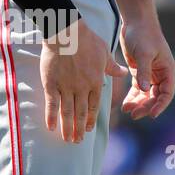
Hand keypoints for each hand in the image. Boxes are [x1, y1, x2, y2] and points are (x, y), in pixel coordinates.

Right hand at [41, 19, 125, 143]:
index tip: (89, 129)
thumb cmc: (87, 39)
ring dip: (68, 128)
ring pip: (68, 113)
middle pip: (81, 113)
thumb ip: (112, 66)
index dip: (91, 119)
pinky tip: (51, 128)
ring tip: (67, 140)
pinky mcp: (51, 84)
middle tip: (77, 142)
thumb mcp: (104, 52)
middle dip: (80, 129)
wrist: (67, 32)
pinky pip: (52, 104)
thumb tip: (123, 72)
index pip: (94, 105)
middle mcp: (81, 88)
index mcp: (95, 82)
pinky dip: (51, 117)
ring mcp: (66, 87)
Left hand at [120, 19, 174, 119]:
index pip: (167, 93)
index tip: (152, 114)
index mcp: (167, 70)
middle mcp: (161, 74)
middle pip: (155, 96)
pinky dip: (132, 97)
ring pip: (146, 94)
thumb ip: (144, 71)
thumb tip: (144, 90)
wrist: (135, 21)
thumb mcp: (144, 53)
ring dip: (138, 103)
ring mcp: (150, 74)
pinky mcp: (140, 71)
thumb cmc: (143, 34)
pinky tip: (125, 104)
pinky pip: (137, 89)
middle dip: (146, 106)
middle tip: (134, 115)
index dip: (160, 105)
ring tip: (127, 110)